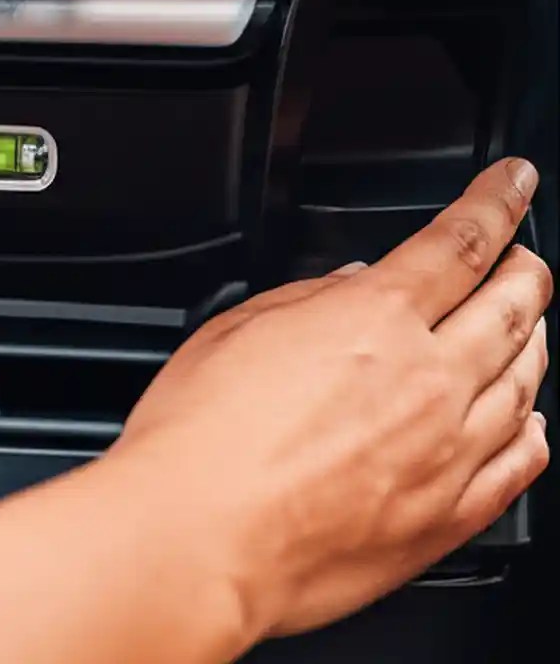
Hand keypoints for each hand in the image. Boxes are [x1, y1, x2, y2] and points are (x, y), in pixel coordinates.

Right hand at [112, 157, 550, 639]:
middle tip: (527, 258)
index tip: (516, 182)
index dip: (499, 202)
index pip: (463, 241)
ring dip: (536, 343)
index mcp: (373, 319)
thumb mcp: (230, 332)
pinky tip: (530, 423)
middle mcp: (430, 379)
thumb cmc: (198, 442)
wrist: (197, 542)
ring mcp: (448, 452)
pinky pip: (521, 464)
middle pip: (516, 306)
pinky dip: (534, 432)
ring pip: (528, 381)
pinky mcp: (446, 517)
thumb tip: (348, 287)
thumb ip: (305, 301)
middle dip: (529, 269)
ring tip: (530, 332)